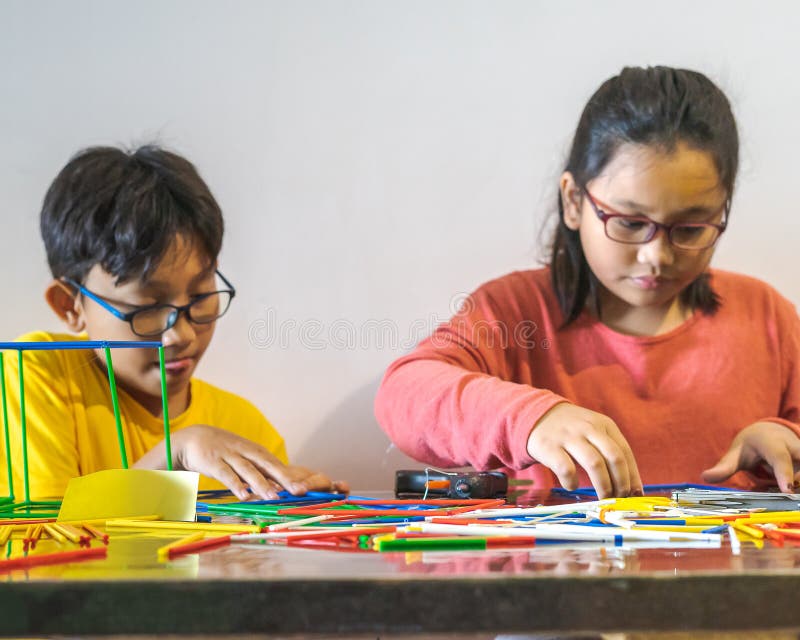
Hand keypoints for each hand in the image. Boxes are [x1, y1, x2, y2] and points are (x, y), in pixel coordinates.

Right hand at [137, 424, 348, 500]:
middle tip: (300, 492)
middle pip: (268, 465)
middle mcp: (246, 452)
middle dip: (284, 478)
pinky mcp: (214, 462)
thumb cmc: (224, 452)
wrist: (194, 437)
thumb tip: (279, 491)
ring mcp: (230, 456)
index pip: (277, 465)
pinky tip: (244, 496)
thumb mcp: (243, 459)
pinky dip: (235, 485)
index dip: (291, 477)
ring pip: (248, 470)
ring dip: (261, 484)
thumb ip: (259, 473)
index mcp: (256, 453)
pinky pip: (226, 474)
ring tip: (274, 497)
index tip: (306, 490)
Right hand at [526, 403, 642, 498]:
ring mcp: (569, 437)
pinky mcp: (549, 447)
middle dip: (621, 483)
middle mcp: (588, 428)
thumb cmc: (572, 431)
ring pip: (594, 464)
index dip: (632, 476)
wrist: (537, 415)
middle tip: (619, 498)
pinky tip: (572, 485)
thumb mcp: (594, 430)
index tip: (634, 494)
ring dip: (603, 486)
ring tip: (603, 498)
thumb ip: (611, 452)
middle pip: (614, 457)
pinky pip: (566, 469)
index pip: (625, 452)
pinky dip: (572, 482)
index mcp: (604, 424)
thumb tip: (632, 488)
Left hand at [702, 421, 799, 492]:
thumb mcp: (736, 453)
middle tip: (784, 493)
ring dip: (796, 487)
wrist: (770, 433)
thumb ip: (724, 467)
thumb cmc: (751, 446)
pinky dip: (798, 487)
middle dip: (794, 483)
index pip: (780, 458)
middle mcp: (794, 446)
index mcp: (772, 442)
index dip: (785, 474)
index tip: (787, 489)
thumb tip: (704, 477)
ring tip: (782, 488)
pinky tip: (789, 489)